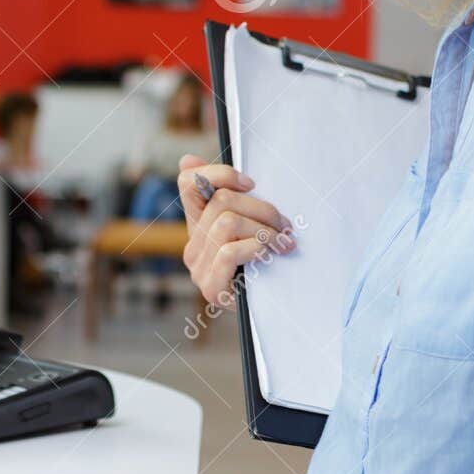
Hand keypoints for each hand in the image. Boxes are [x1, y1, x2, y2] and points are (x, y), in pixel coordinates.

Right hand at [177, 154, 294, 307]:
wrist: (269, 314)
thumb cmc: (262, 265)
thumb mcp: (249, 227)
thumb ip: (229, 197)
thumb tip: (187, 159)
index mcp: (198, 224)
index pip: (188, 183)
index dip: (219, 174)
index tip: (251, 184)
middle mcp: (192, 243)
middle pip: (222, 202)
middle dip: (263, 209)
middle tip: (286, 225)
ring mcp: (198, 267)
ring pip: (227, 223)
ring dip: (264, 230)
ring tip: (284, 243)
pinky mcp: (210, 288)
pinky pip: (229, 252)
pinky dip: (256, 248)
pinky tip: (271, 255)